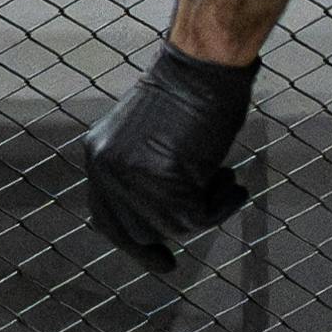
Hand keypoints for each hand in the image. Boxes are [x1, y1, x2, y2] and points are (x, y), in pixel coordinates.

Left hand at [83, 41, 256, 274]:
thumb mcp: (148, 136)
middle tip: (191, 233)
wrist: (202, 67)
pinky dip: (222, 206)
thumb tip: (161, 220)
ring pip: (171, 226)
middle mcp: (105, 168)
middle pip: (135, 230)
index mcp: (97, 155)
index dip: (132, 242)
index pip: (105, 215)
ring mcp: (131, 177)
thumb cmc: (190, 92)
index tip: (162, 263)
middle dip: (168, 232)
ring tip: (224, 176)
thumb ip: (143, 173)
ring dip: (205, 208)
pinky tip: (234, 183)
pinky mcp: (163, 181)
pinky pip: (197, 218)